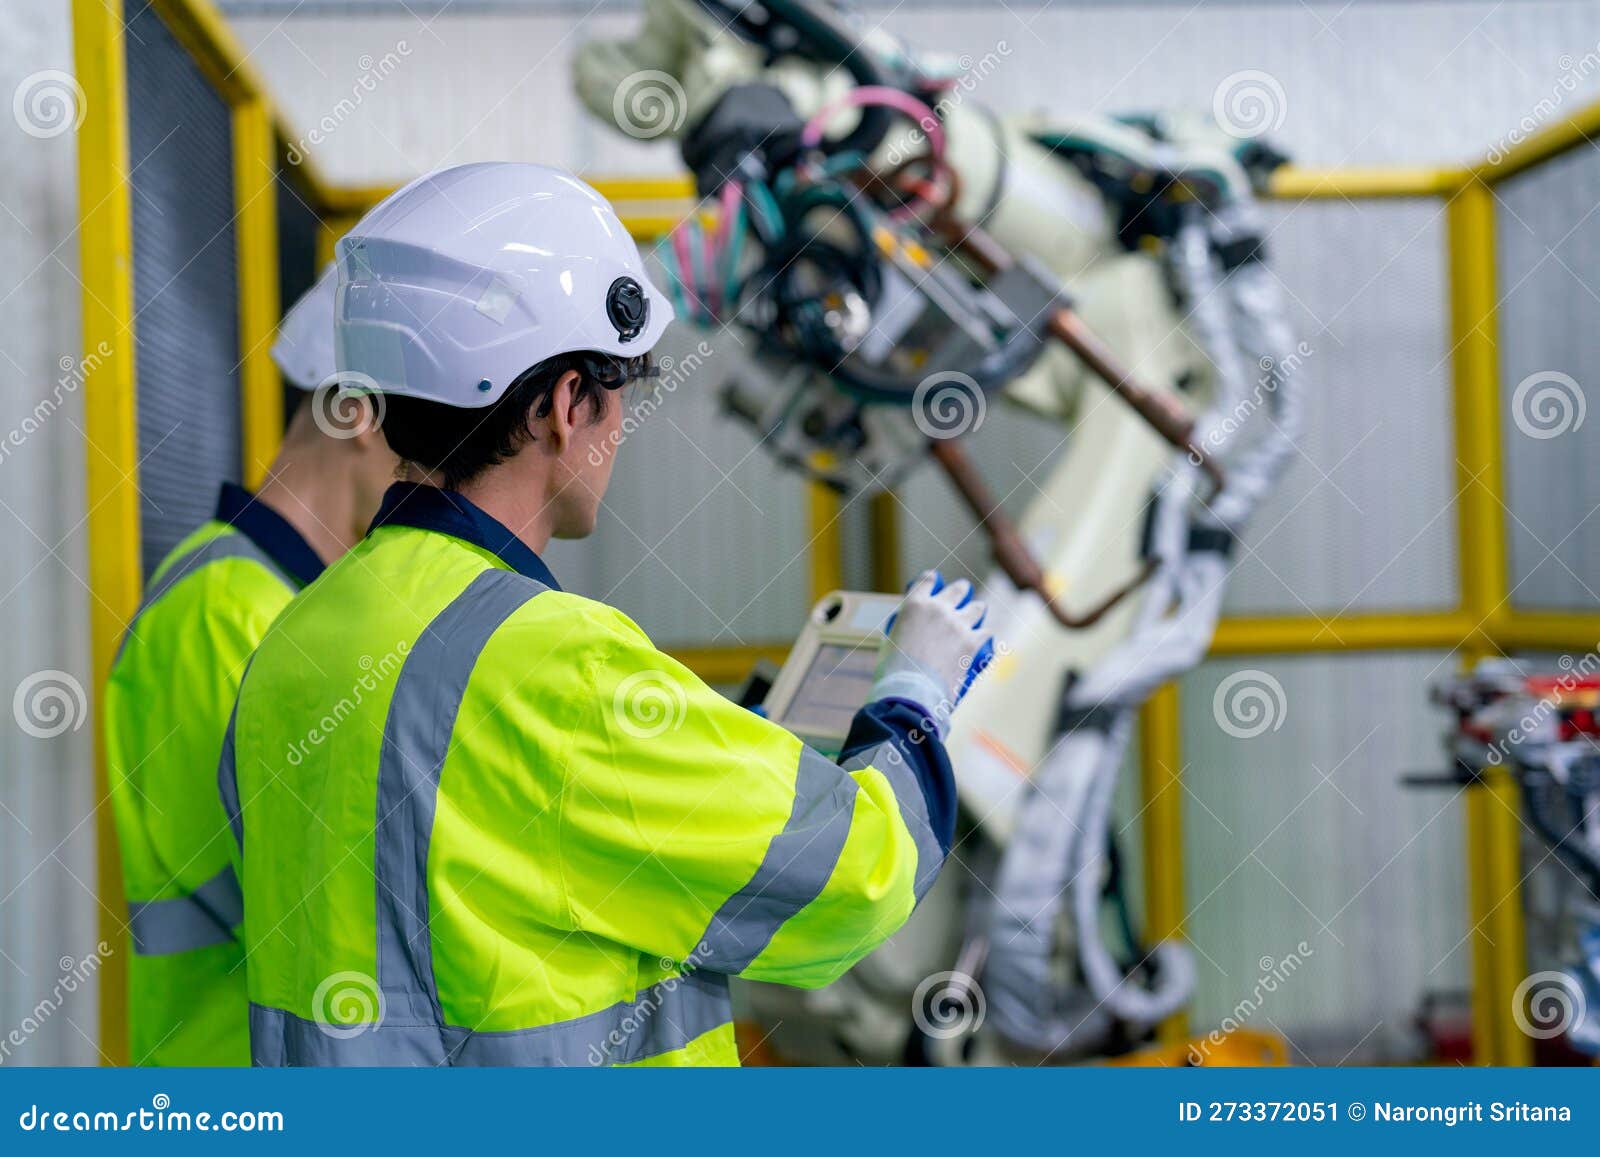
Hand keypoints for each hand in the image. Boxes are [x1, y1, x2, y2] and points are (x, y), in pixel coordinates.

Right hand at [870, 570, 993, 734]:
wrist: (911, 690)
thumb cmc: (893, 671)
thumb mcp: (891, 641)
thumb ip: (905, 629)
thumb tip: (911, 633)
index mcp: (914, 605)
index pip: (928, 580)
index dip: (932, 580)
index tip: (935, 582)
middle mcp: (938, 608)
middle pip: (958, 589)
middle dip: (961, 591)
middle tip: (962, 594)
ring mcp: (958, 624)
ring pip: (977, 607)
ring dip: (976, 611)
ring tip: (975, 615)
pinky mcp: (972, 643)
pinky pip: (986, 633)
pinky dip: (983, 636)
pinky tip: (981, 640)